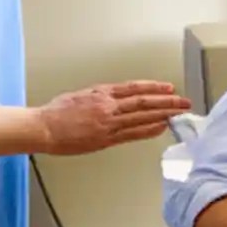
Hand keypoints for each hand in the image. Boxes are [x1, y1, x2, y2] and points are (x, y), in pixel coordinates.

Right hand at [37, 80, 190, 155]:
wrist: (43, 127)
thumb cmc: (56, 113)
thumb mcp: (79, 96)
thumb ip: (98, 97)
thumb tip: (110, 99)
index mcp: (102, 93)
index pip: (135, 88)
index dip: (154, 88)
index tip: (168, 88)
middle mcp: (108, 105)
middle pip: (144, 102)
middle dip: (167, 102)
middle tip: (183, 101)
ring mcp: (108, 122)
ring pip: (142, 117)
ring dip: (163, 115)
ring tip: (179, 114)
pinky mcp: (105, 138)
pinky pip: (132, 134)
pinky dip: (149, 130)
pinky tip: (161, 128)